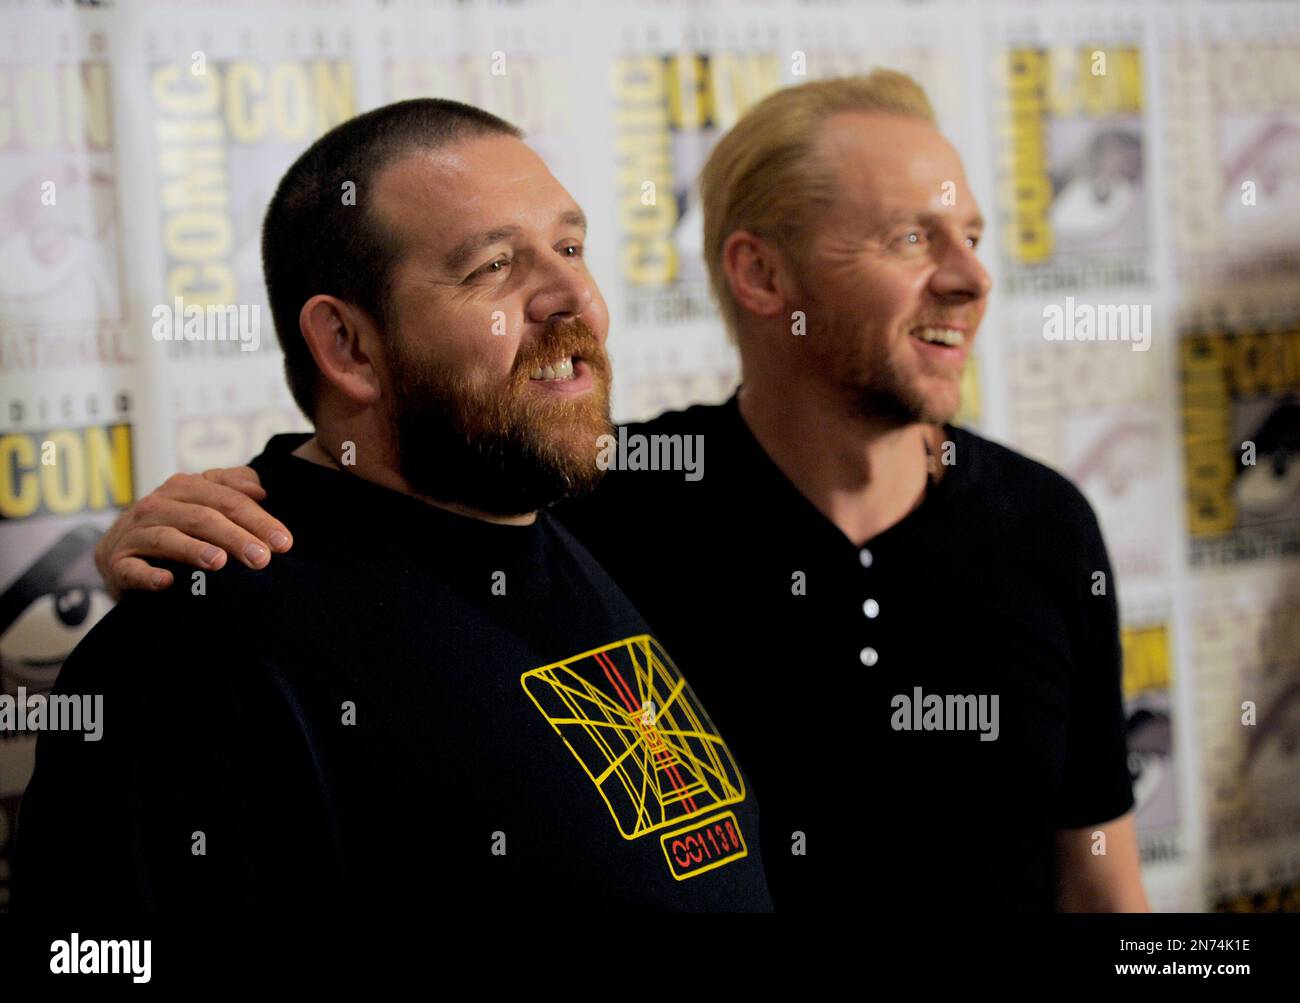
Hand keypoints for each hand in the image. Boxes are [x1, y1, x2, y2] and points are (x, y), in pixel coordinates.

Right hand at [95, 466, 291, 599]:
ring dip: (193, 550)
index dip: (259, 519)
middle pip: (202, 517)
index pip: (228, 499)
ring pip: (167, 537)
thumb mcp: (203, 501)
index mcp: (184, 487)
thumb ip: (232, 488)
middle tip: (263, 558)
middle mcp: (157, 505)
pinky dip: (148, 575)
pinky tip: (167, 582)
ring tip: (220, 563)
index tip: (284, 542)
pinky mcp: (117, 563)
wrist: (121, 555)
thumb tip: (260, 491)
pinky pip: (131, 568)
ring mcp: (134, 533)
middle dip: (236, 537)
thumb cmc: (176, 527)